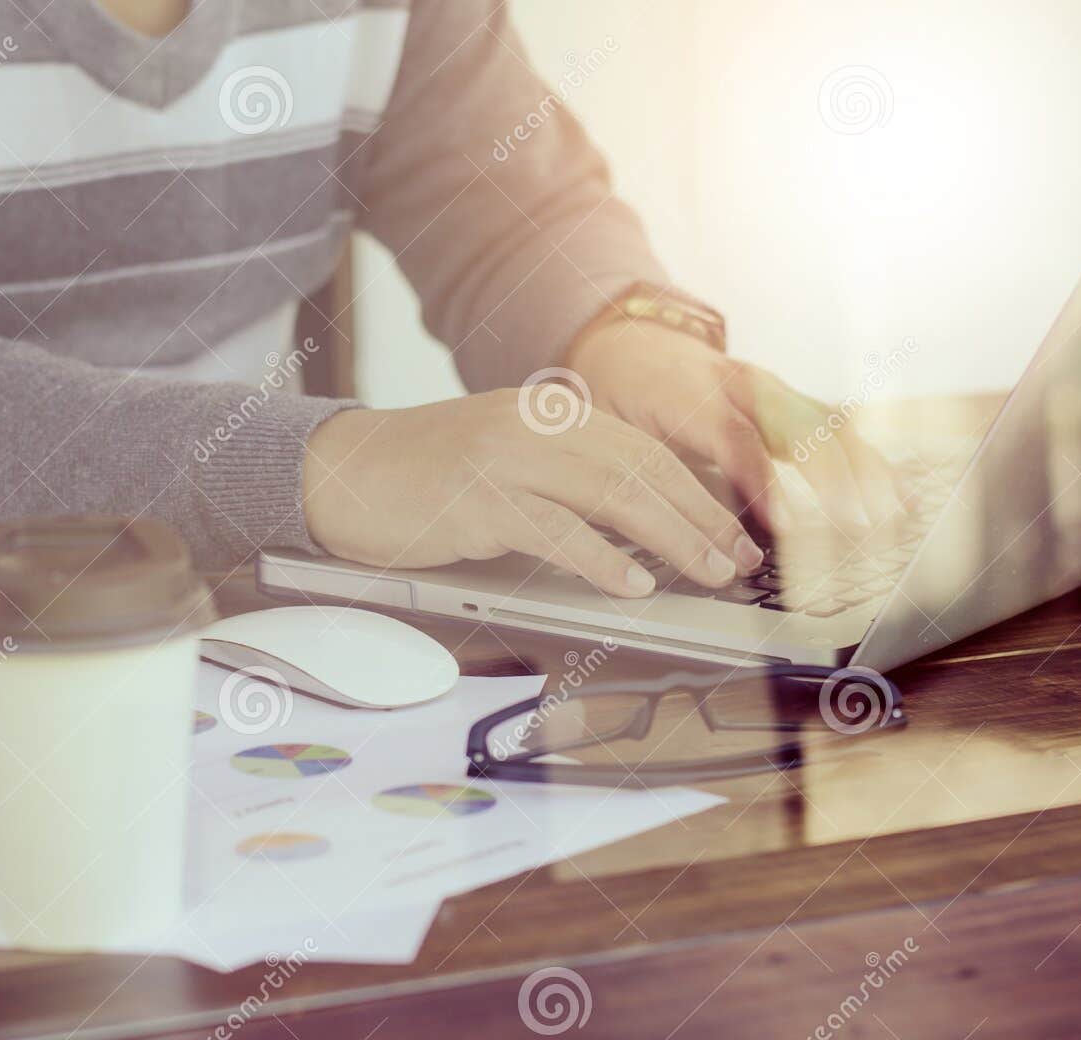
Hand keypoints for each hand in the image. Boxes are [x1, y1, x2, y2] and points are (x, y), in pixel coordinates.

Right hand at [302, 392, 767, 598]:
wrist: (341, 472)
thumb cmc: (421, 479)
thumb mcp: (504, 458)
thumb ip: (563, 477)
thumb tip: (636, 527)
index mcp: (548, 413)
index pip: (643, 448)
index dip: (697, 491)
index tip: (733, 532)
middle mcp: (535, 425)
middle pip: (641, 468)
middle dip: (699, 516)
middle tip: (738, 559)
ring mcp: (507, 459)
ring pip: (612, 495)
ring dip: (670, 538)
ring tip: (707, 572)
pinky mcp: (478, 500)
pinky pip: (554, 530)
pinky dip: (599, 559)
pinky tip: (630, 584)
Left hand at [568, 321, 903, 533]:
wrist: (628, 339)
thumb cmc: (616, 393)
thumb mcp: (609, 431)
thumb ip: (635, 470)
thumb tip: (645, 529)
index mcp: (688, 393)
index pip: (733, 439)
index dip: (762, 481)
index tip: (786, 524)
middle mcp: (737, 385)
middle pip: (795, 430)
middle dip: (832, 479)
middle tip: (859, 525)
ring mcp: (768, 387)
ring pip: (824, 426)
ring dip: (863, 471)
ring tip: (894, 514)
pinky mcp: (785, 397)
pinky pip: (831, 426)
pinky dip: (866, 460)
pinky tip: (897, 493)